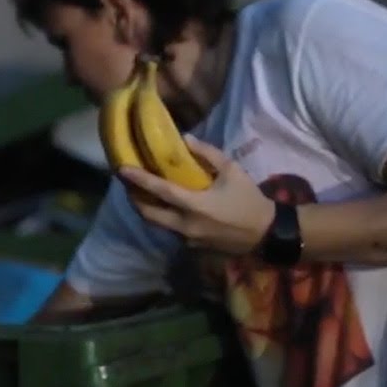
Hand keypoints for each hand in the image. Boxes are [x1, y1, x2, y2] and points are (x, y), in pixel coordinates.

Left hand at [118, 135, 274, 256]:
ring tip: (140, 192)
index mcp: (195, 206)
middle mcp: (186, 225)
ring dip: (146, 209)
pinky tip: (163, 205)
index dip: (138, 180)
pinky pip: (170, 231)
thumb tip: (185, 139)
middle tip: (127, 183)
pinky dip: (162, 217)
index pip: (159, 191)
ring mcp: (187, 239)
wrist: (265, 233)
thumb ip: (207, 153)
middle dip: (133, 198)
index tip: (121, 169)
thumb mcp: (232, 170)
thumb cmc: (249, 199)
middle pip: (148, 214)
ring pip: (157, 224)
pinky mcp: (192, 247)